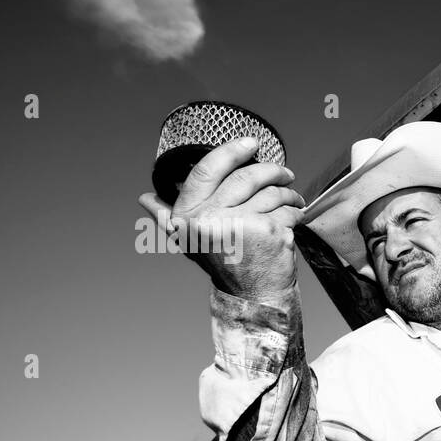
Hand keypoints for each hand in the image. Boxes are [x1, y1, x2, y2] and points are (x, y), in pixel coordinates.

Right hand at [137, 137, 304, 299]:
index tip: (251, 143)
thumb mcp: (190, 241)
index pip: (206, 171)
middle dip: (272, 171)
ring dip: (288, 193)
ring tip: (292, 199)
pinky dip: (295, 212)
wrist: (253, 297)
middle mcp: (210, 219)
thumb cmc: (225, 265)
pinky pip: (287, 209)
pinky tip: (294, 218)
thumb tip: (145, 199)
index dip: (230, 152)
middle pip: (246, 177)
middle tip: (285, 173)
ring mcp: (240, 224)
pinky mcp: (268, 231)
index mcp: (188, 217)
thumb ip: (169, 218)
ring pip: (271, 192)